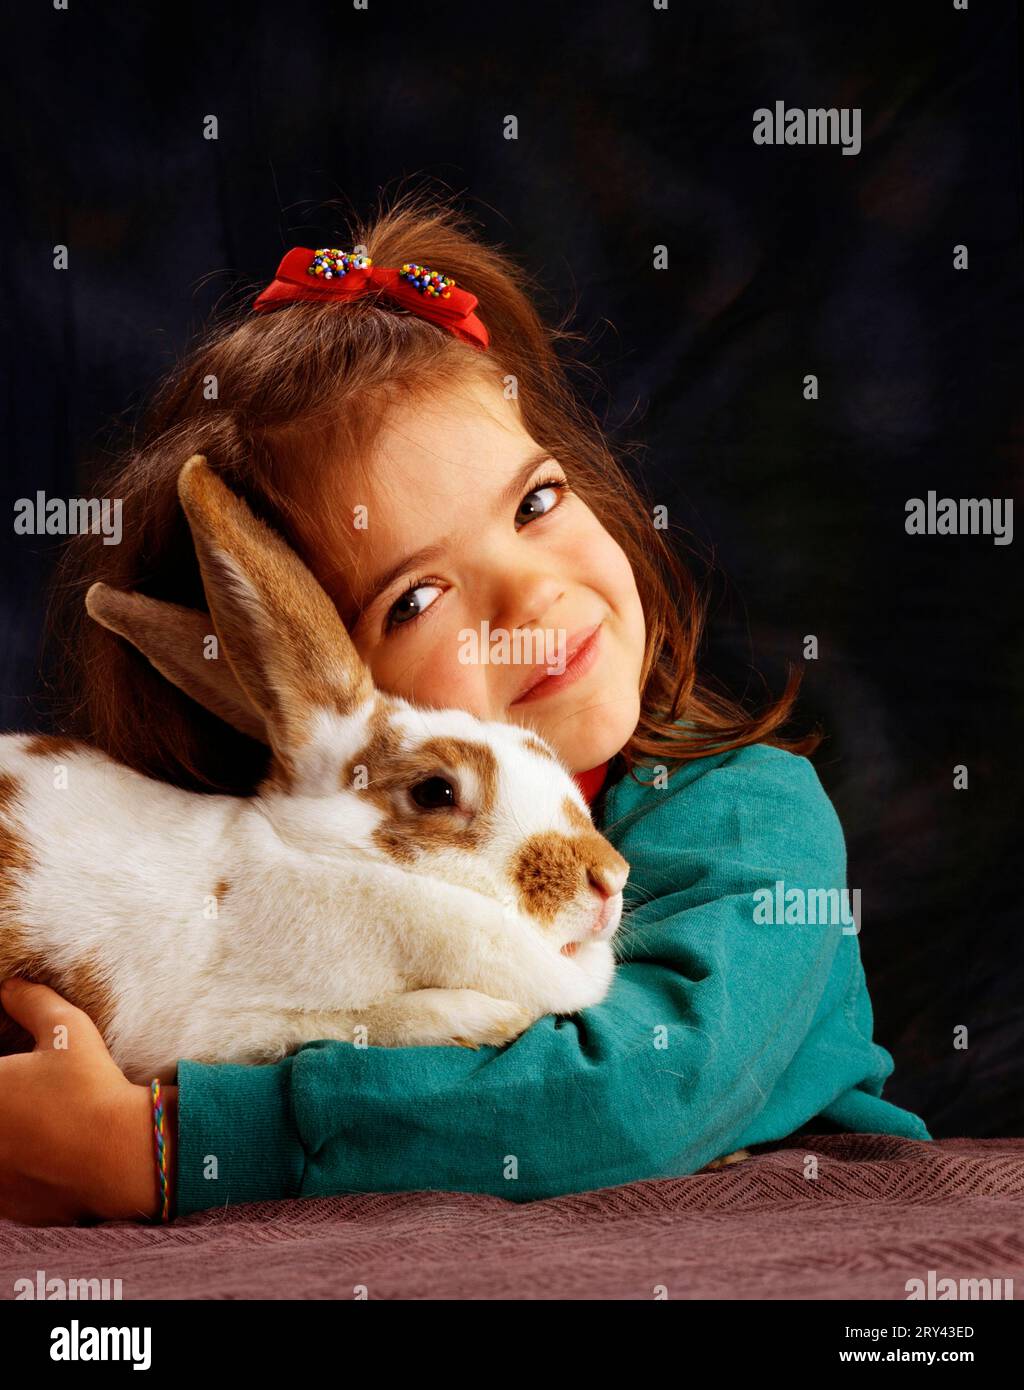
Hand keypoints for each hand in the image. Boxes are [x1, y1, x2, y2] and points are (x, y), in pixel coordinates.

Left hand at [0, 978, 176, 1224]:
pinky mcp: (8, 1207)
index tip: (15, 1069)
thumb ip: (31, 1002)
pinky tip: (46, 1153)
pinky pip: (4, 1183)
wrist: (122, 1155)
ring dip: (10, 1135)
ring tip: (40, 1122)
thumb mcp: (67, 1031)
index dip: (2, 1073)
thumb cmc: (93, 1088)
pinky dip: (17, 1168)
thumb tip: (10, 985)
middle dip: (7, 1104)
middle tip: (28, 1094)